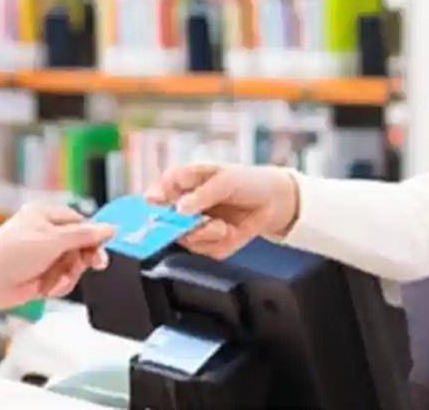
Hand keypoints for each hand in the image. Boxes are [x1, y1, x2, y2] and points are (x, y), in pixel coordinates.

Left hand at [0, 204, 116, 308]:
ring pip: (73, 265)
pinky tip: (47, 288)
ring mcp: (41, 255)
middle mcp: (44, 234)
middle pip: (80, 245)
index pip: (80, 222)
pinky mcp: (39, 275)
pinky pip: (62, 279)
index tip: (100, 249)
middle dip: (81, 259)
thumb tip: (111, 228)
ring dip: (68, 275)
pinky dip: (58, 285)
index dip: (92, 237)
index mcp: (44, 215)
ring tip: (55, 280)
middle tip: (92, 265)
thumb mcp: (54, 240)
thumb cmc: (9, 254)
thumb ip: (85, 235)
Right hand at [145, 164, 298, 259]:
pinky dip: (217, 241)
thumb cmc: (248, 181)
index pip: (158, 191)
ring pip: (184, 237)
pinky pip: (204, 249)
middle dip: (175, 225)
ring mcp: (195, 227)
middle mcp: (184, 207)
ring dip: (203, 232)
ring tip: (219, 224)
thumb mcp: (226, 179)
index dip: (153, 198)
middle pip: (164, 221)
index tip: (155, 203)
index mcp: (183, 184)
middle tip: (189, 222)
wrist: (275, 201)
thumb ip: (202, 194)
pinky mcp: (209, 244)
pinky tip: (229, 230)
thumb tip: (179, 209)